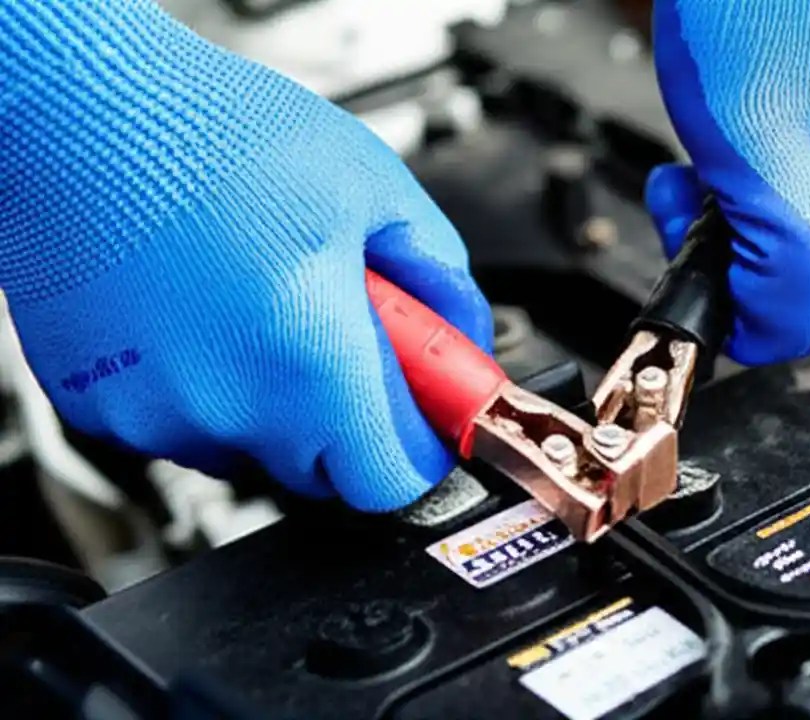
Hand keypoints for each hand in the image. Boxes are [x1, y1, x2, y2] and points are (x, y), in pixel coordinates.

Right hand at [0, 1, 490, 510]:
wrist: (83, 109)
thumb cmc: (216, 133)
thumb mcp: (374, 190)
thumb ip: (441, 283)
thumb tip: (467, 340)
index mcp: (312, 363)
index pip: (393, 480)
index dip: (418, 442)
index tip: (420, 408)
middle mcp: (232, 409)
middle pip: (325, 469)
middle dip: (348, 414)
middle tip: (335, 327)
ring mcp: (159, 416)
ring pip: (252, 448)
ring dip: (273, 401)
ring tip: (256, 303)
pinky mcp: (102, 410)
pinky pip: (185, 424)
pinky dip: (205, 385)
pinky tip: (201, 312)